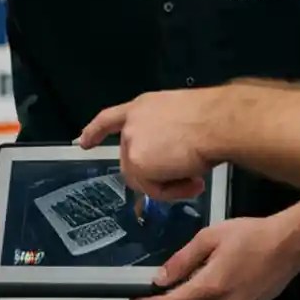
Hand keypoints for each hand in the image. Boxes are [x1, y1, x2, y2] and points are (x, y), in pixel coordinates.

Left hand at [77, 88, 223, 199]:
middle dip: (157, 175)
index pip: (110, 118)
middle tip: (190, 178)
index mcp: (143, 107)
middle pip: (132, 160)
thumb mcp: (182, 119)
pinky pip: (153, 189)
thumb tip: (174, 158)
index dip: (95, 131)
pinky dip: (173, 192)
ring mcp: (131, 142)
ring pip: (142, 178)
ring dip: (169, 185)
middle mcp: (133, 123)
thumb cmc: (212, 117)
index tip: (82, 142)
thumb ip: (166, 134)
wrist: (217, 122)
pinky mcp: (136, 162)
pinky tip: (193, 182)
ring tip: (195, 180)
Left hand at [132, 216, 299, 299]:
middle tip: (165, 279)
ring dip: (193, 295)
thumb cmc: (251, 235)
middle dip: (173, 296)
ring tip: (201, 269)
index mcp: (211, 286)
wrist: (289, 244)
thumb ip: (182, 260)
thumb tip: (160, 278)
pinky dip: (211, 297)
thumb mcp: (209, 237)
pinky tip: (217, 277)